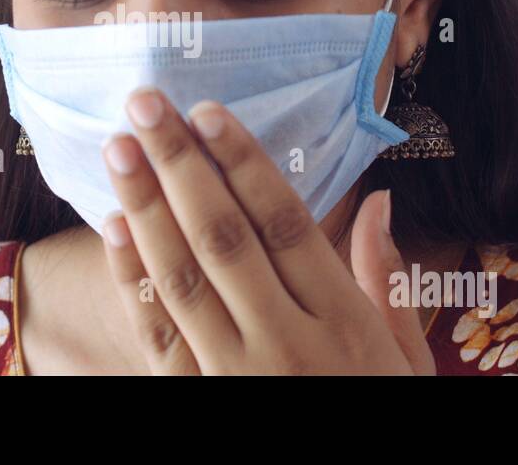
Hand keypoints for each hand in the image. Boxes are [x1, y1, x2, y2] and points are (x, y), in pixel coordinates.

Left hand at [98, 86, 436, 374]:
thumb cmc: (380, 415)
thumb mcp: (403, 359)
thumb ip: (386, 280)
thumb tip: (378, 201)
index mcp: (342, 323)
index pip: (283, 225)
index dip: (243, 163)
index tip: (209, 111)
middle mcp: (285, 346)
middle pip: (224, 239)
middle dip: (181, 165)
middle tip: (146, 103)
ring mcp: (233, 378)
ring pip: (181, 280)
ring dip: (146, 208)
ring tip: (120, 147)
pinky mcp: (194, 402)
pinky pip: (156, 336)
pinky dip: (131, 279)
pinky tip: (114, 228)